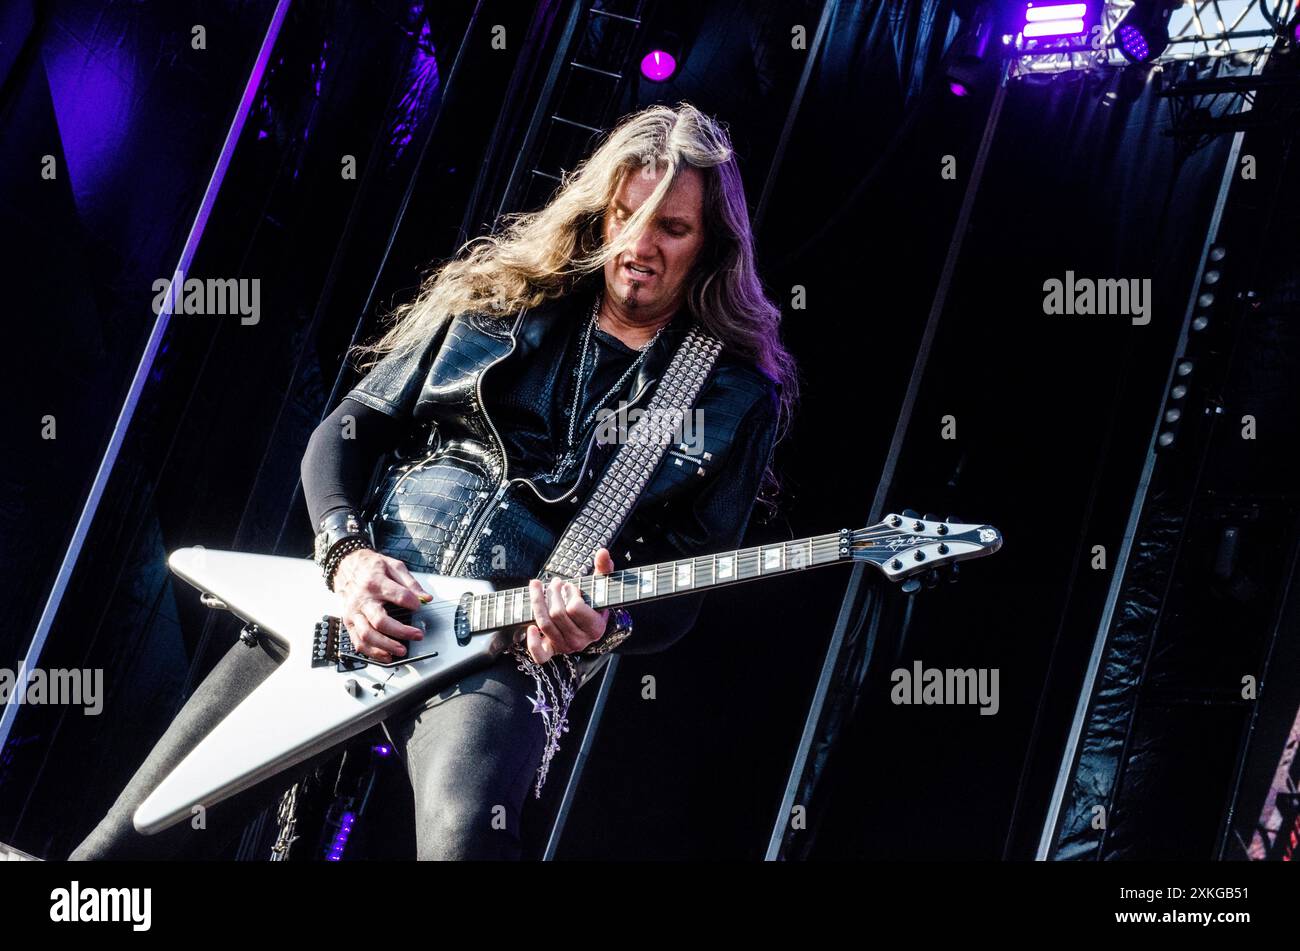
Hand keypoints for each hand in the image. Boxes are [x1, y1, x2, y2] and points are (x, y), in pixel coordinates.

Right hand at [333, 548, 429, 661]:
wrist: (344, 566)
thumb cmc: (370, 567)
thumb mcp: (393, 566)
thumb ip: (410, 582)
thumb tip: (425, 598)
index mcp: (376, 582)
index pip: (398, 595)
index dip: (412, 603)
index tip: (419, 607)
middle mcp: (363, 600)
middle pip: (380, 621)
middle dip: (401, 631)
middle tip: (417, 635)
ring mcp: (354, 612)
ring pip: (367, 635)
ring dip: (385, 646)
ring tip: (402, 651)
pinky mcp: (348, 622)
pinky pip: (357, 641)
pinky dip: (371, 652)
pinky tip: (385, 656)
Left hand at [525, 548, 613, 663]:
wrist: (588, 623)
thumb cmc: (593, 602)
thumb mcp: (600, 586)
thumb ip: (603, 568)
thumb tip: (602, 552)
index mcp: (595, 627)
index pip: (575, 607)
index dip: (570, 592)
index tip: (570, 586)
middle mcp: (580, 641)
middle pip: (557, 613)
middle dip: (552, 593)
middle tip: (554, 583)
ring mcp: (565, 647)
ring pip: (545, 624)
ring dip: (538, 602)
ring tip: (538, 587)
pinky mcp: (552, 651)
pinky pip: (539, 654)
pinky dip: (532, 642)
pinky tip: (530, 627)